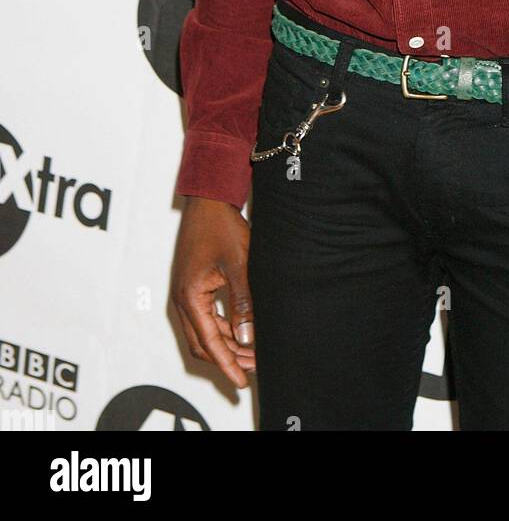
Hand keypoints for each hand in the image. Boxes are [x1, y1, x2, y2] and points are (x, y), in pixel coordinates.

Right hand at [172, 196, 255, 387]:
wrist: (208, 201)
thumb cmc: (221, 227)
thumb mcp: (239, 265)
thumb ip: (242, 303)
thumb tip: (247, 338)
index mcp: (190, 297)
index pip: (210, 343)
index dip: (227, 365)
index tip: (241, 382)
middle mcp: (182, 299)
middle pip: (203, 343)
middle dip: (227, 359)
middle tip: (252, 369)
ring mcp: (184, 293)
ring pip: (204, 332)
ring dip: (226, 344)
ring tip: (252, 353)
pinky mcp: (191, 286)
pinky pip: (204, 317)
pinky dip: (222, 328)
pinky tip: (241, 330)